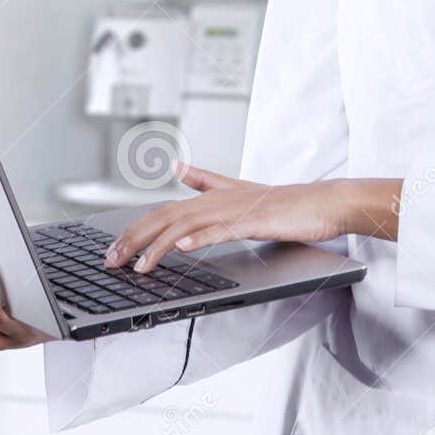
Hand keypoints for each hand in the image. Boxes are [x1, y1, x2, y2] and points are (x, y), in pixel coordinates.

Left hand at [103, 161, 401, 274]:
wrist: (324, 202)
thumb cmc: (287, 203)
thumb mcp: (240, 190)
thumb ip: (208, 180)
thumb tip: (179, 168)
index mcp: (212, 196)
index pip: (163, 212)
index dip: (135, 229)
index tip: (113, 250)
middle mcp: (217, 199)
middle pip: (165, 217)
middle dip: (134, 240)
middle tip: (110, 261)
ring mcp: (234, 209)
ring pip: (186, 226)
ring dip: (158, 247)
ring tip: (138, 266)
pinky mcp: (253, 220)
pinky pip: (221, 230)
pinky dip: (199, 239)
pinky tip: (182, 249)